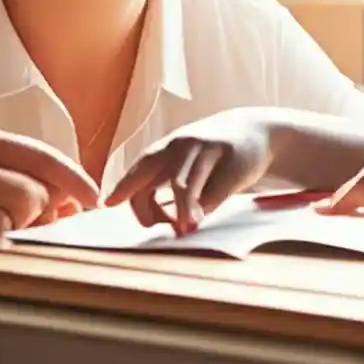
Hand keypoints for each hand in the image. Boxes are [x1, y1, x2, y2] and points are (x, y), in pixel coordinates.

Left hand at [106, 109, 272, 234]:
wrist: (256, 132)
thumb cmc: (210, 155)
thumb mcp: (185, 163)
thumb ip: (164, 183)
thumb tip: (148, 218)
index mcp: (167, 148)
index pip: (139, 168)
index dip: (123, 186)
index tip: (108, 204)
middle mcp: (182, 146)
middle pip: (153, 174)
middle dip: (145, 205)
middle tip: (149, 228)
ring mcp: (207, 151)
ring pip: (183, 185)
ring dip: (180, 211)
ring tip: (182, 231)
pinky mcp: (232, 162)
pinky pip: (214, 192)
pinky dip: (205, 209)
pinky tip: (201, 219)